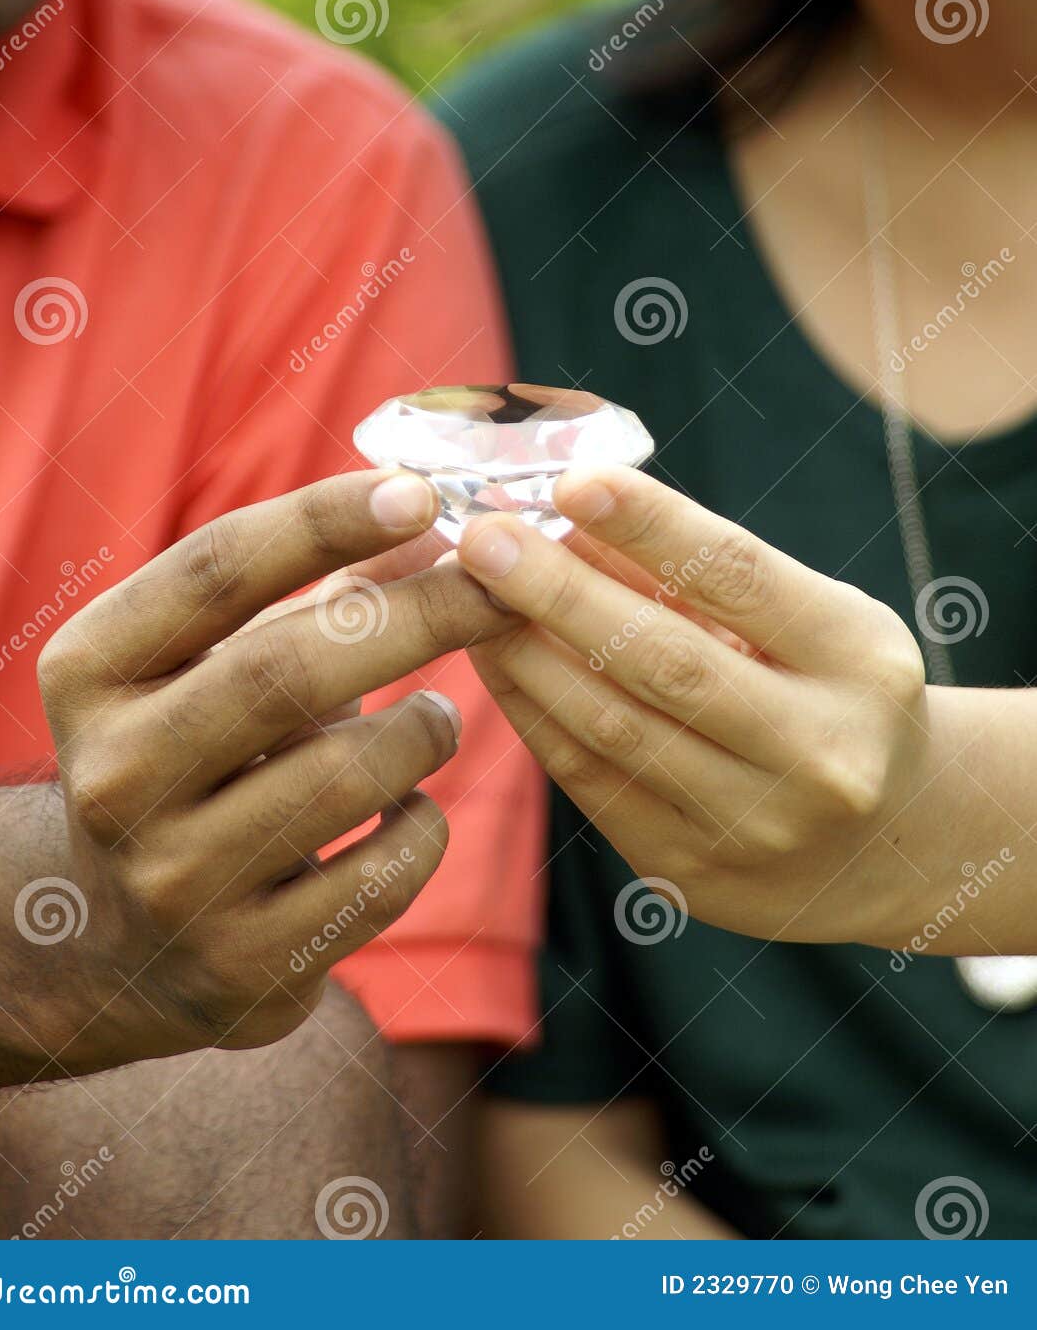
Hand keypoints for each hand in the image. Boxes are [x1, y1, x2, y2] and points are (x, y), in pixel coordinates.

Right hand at [36, 469, 506, 1070]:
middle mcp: (113, 777)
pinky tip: (411, 808)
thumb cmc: (195, 753)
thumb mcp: (209, 663)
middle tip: (501, 589)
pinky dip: (424, 827)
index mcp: (90, 673)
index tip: (423, 493)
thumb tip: (432, 525)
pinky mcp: (241, 970)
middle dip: (419, 615)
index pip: (215, 570)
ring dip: (426, 731)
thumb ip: (307, 595)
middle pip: (287, 668)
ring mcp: (172, 883)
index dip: (326, 520)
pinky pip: (383, 877)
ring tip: (436, 718)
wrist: (120, 938)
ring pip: (352, 776)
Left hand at [458, 465, 930, 944]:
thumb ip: (700, 574)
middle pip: (664, 659)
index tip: (571, 481)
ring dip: (526, 653)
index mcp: (859, 661)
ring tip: (472, 595)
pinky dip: (535, 713)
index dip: (651, 525)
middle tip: (484, 538)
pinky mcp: (692, 874)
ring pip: (612, 729)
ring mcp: (756, 827)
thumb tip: (571, 516)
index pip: (740, 576)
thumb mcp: (805, 617)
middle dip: (559, 592)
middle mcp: (819, 753)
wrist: (884, 841)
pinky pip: (589, 782)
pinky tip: (499, 661)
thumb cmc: (830, 691)